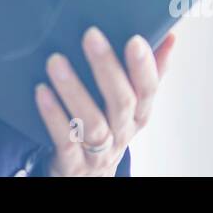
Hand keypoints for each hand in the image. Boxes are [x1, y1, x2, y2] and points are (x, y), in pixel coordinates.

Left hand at [34, 26, 175, 175]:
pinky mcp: (73, 163)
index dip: (144, 66)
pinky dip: (54, 116)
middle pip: (120, 102)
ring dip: (74, 90)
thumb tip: (170, 36)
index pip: (148, 90)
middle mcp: (122, 133)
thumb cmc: (109, 128)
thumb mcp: (131, 104)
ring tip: (56, 61)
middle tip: (91, 35)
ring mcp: (99, 152)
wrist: (88, 176)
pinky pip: (65, 140)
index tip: (135, 39)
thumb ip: (149, 71)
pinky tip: (42, 92)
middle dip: (106, 67)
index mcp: (139, 115)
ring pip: (91, 122)